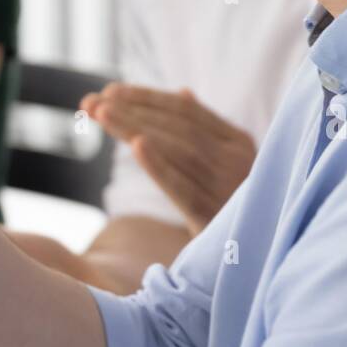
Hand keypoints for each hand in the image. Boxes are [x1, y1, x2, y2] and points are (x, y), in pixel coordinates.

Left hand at [81, 84, 255, 234]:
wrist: (257, 254)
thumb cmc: (236, 207)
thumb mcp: (226, 165)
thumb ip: (205, 131)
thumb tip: (183, 94)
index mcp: (238, 142)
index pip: (186, 112)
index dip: (146, 98)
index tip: (109, 92)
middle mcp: (238, 160)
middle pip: (177, 127)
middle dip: (131, 110)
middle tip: (89, 102)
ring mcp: (229, 187)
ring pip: (177, 150)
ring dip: (135, 128)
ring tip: (100, 114)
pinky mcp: (215, 217)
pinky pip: (183, 188)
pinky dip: (159, 165)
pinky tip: (135, 146)